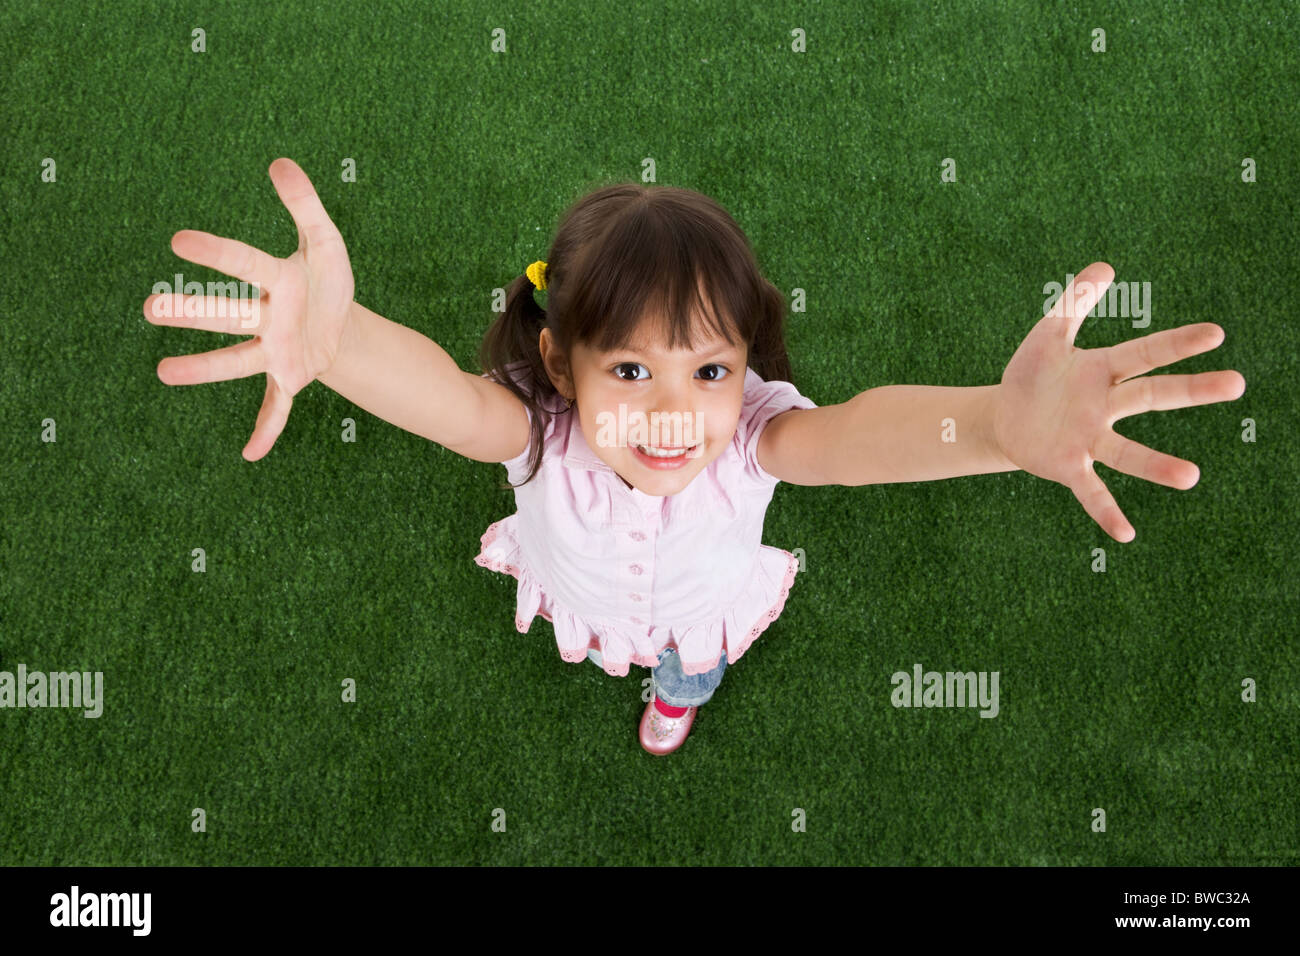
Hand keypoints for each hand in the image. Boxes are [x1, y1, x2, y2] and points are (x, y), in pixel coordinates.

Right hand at [145, 158, 354, 460]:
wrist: (344, 325)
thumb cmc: (326, 282)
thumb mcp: (327, 241)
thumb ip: (304, 204)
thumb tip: (280, 162)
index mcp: (275, 279)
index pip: (245, 262)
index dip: (217, 251)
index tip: (179, 240)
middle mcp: (266, 317)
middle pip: (228, 313)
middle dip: (193, 312)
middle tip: (149, 309)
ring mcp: (274, 351)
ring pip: (237, 360)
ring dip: (204, 369)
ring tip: (163, 372)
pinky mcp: (289, 378)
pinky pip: (276, 406)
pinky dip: (266, 429)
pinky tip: (252, 454)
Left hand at [990, 262, 1245, 541]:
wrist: (1003, 416)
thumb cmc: (1032, 375)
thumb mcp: (1047, 333)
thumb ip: (1074, 302)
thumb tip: (1105, 265)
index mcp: (1103, 370)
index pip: (1145, 353)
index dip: (1177, 344)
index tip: (1215, 334)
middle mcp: (1105, 406)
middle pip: (1153, 396)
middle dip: (1192, 391)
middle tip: (1237, 384)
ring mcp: (1090, 438)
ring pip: (1128, 452)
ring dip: (1157, 466)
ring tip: (1191, 478)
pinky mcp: (1068, 465)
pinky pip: (1091, 490)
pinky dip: (1106, 511)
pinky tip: (1125, 534)